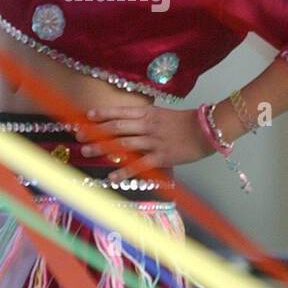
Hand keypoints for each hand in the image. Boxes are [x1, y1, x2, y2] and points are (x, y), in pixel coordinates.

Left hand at [76, 105, 214, 183]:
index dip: (102, 113)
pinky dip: (124, 170)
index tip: (86, 116)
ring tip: (87, 151)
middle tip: (79, 136)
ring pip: (123, 144)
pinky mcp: (162, 156)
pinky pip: (139, 164)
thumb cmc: (186, 123)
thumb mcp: (163, 115)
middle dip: (95, 131)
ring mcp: (154, 141)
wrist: (209, 129)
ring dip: (103, 147)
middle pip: (117, 127)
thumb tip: (127, 124)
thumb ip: (146, 119)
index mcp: (149, 113)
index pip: (121, 111)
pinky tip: (112, 176)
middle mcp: (148, 125)